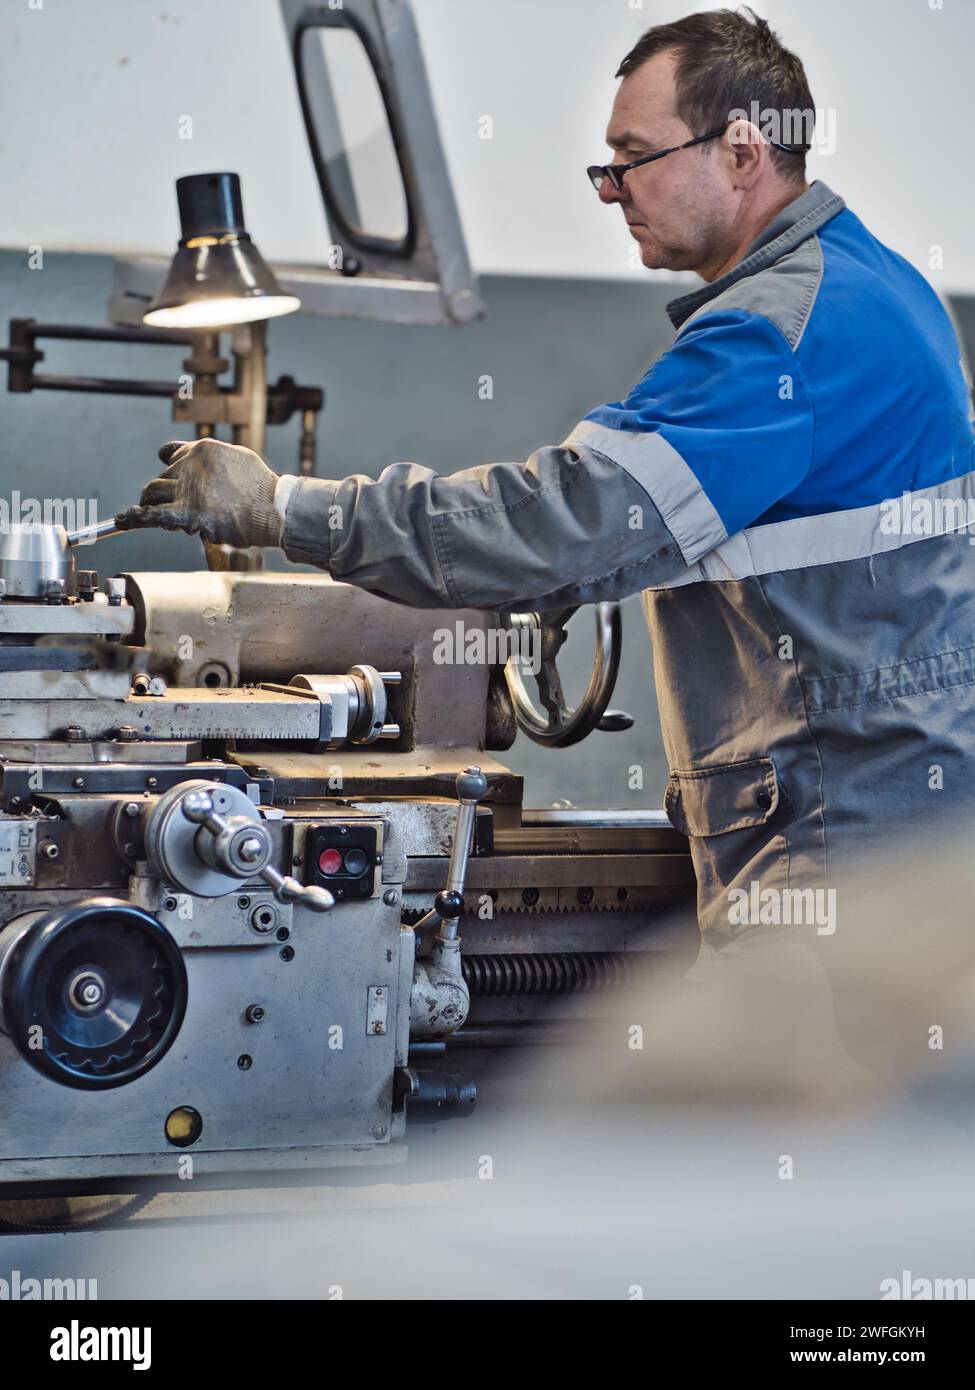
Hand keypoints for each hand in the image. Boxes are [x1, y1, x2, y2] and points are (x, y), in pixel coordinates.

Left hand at [115, 439, 282, 548]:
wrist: (274, 509)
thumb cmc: (263, 488)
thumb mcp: (239, 458)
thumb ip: (217, 457)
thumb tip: (203, 461)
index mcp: (202, 448)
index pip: (170, 454)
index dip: (169, 468)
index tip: (169, 477)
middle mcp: (190, 465)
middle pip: (162, 477)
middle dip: (165, 491)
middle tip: (175, 505)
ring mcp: (187, 490)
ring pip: (152, 492)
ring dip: (153, 503)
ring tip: (160, 514)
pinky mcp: (187, 514)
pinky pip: (151, 515)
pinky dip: (134, 517)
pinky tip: (123, 520)